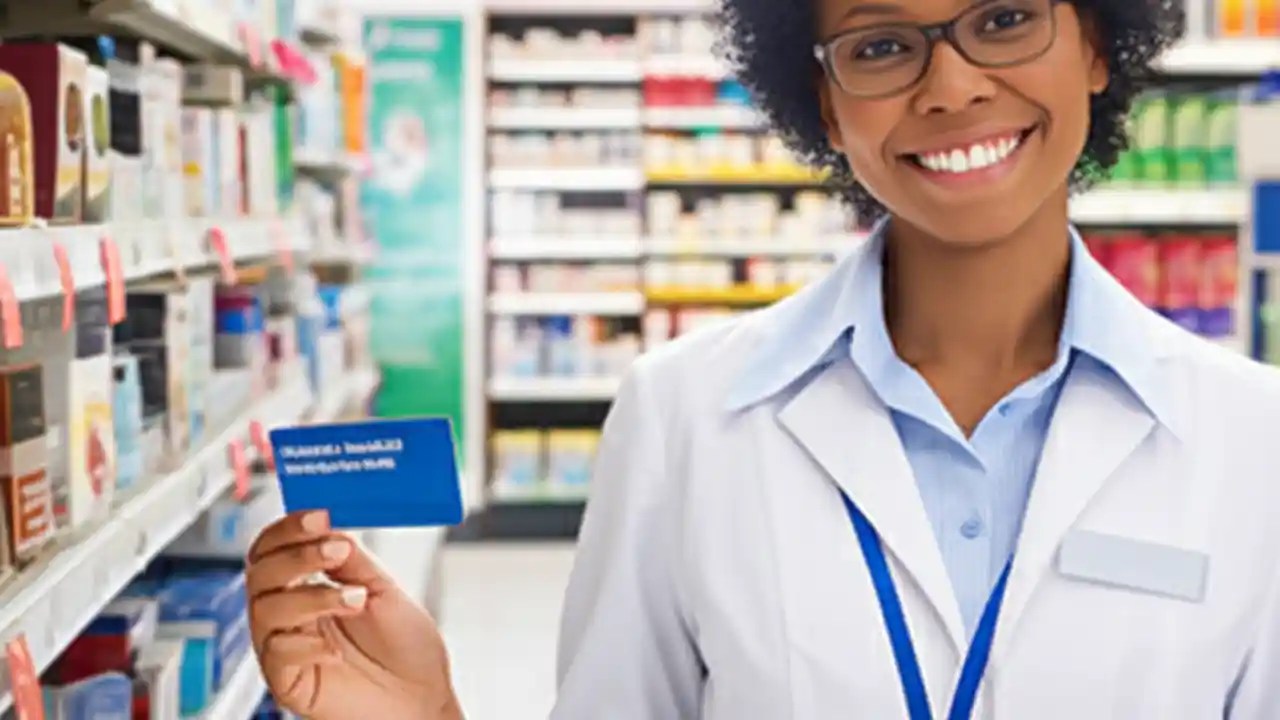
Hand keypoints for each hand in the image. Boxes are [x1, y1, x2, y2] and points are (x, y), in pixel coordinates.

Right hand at [246, 511, 462, 719]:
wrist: (424, 697)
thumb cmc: (406, 648)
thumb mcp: (382, 589)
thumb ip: (351, 560)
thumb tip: (328, 526)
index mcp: (308, 586)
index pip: (275, 549)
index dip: (289, 529)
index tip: (318, 515)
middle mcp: (291, 614)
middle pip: (260, 574)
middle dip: (296, 556)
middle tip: (335, 550)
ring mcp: (286, 647)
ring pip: (266, 610)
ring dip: (311, 597)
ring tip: (354, 600)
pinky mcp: (287, 683)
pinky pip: (275, 655)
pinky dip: (305, 645)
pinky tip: (335, 649)